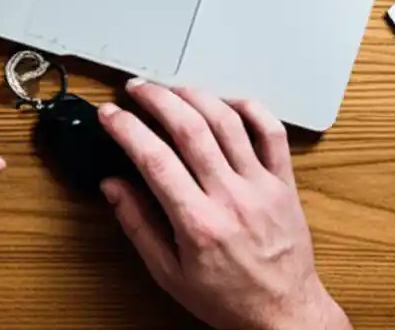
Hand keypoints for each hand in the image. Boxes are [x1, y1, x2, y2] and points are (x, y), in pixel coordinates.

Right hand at [99, 82, 349, 329]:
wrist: (284, 314)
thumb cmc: (228, 299)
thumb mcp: (168, 274)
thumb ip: (138, 225)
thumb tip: (113, 186)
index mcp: (198, 224)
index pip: (155, 159)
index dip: (127, 129)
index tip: (110, 114)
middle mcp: (231, 198)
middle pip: (190, 128)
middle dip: (156, 98)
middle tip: (136, 88)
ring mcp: (261, 186)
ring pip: (228, 121)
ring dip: (195, 95)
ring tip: (171, 89)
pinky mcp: (284, 183)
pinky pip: (271, 132)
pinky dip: (249, 107)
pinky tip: (225, 102)